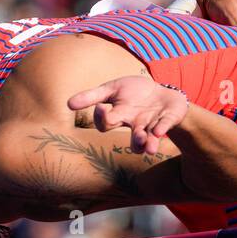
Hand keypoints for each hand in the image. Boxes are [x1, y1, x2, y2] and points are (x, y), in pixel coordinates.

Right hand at [67, 76, 188, 154]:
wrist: (161, 93)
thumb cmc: (134, 93)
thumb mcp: (111, 89)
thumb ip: (92, 96)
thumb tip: (68, 104)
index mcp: (121, 116)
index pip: (107, 124)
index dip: (102, 118)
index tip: (101, 107)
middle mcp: (137, 125)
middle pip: (134, 140)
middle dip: (135, 141)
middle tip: (136, 139)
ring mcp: (153, 124)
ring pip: (150, 139)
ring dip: (149, 143)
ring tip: (149, 147)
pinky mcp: (168, 119)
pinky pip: (165, 125)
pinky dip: (162, 128)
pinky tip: (159, 131)